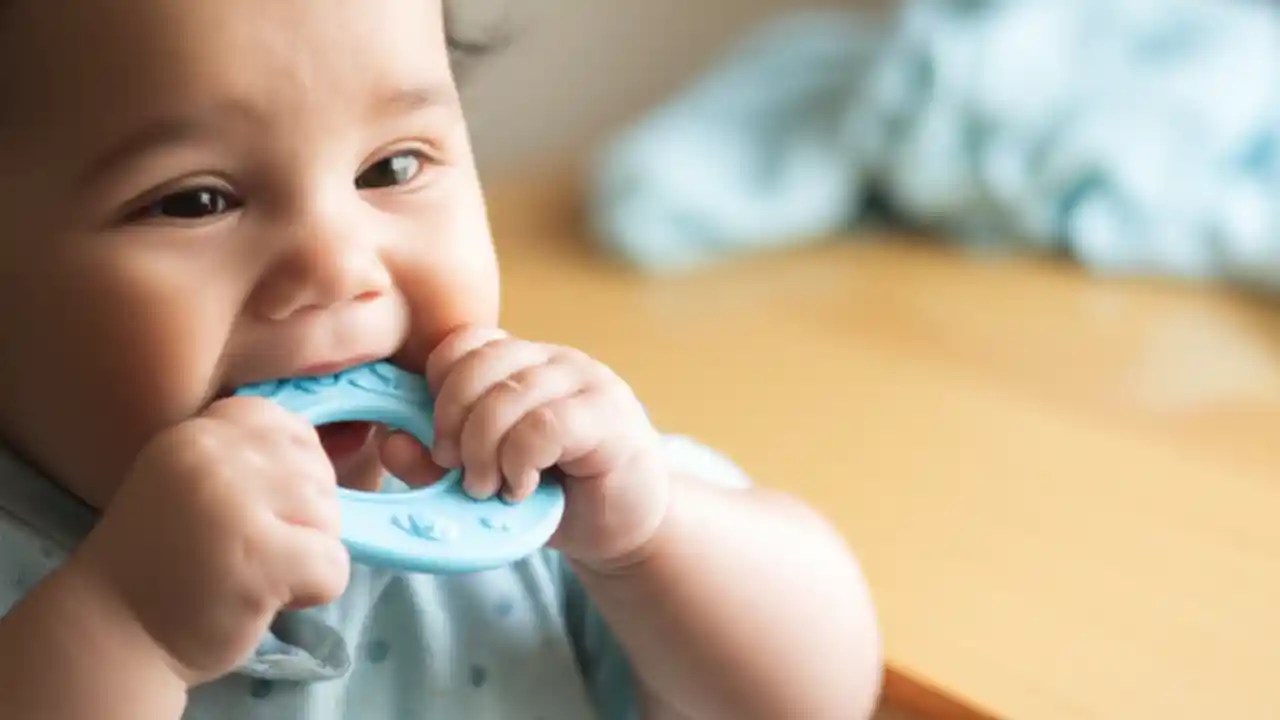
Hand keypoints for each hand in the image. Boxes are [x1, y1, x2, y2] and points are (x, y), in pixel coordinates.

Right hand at [74, 397, 348, 684]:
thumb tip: (356, 443)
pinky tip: (266, 597)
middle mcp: (215, 452)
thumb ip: (256, 457)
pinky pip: (334, 564)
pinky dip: (316, 590)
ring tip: (251, 572)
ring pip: (332, 517)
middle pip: (319, 473)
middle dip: (302, 519)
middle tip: (248, 550)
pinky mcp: (259, 556)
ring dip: (307, 554)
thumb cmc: (169, 558)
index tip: (250, 511)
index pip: (294, 428)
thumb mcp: (198, 480)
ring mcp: (235, 502)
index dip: (291, 476)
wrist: (113, 633)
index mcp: (201, 429)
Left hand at [382, 326, 670, 569]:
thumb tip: (389, 439)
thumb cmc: (553, 496)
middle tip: (457, 469)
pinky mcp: (608, 416)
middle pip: (477, 366)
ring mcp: (585, 382)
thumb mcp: (482, 477)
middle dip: (452, 423)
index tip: (439, 443)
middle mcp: (554, 360)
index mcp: (522, 362)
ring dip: (484, 452)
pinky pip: (542, 426)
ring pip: (507, 397)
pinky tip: (523, 486)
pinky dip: (518, 462)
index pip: (462, 344)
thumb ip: (434, 460)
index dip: (438, 388)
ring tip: (489, 487)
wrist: (625, 525)